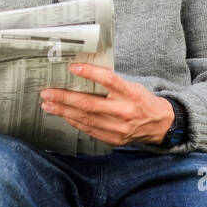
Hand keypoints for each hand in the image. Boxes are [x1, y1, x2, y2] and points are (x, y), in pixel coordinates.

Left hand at [40, 62, 174, 145]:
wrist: (159, 125)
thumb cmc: (142, 101)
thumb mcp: (132, 86)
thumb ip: (111, 83)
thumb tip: (83, 74)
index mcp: (131, 93)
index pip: (108, 80)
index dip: (89, 73)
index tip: (73, 67)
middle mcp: (124, 111)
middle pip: (90, 104)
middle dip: (64, 98)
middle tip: (47, 93)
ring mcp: (118, 128)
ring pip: (85, 119)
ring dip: (63, 111)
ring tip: (48, 104)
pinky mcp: (114, 139)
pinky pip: (89, 130)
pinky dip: (74, 122)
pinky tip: (63, 115)